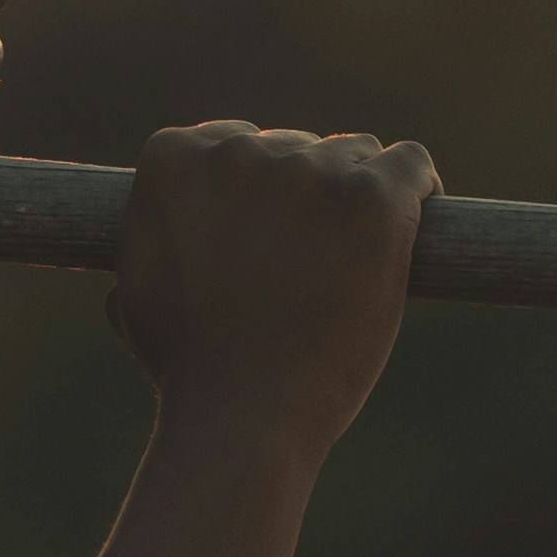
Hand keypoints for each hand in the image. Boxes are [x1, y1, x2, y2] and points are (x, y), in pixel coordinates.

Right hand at [107, 110, 431, 450]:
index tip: (271, 227)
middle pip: (294, 146)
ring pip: (354, 157)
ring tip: (354, 262)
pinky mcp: (372, 199)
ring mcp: (308, 172)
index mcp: (174, 159)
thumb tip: (152, 223)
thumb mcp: (139, 291)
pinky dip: (417, 188)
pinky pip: (409, 164)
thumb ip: (148, 238)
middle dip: (305, 196)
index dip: (255, 187)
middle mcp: (238, 151)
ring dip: (356, 199)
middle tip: (313, 262)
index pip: (231, 140)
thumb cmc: (190, 369)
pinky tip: (415, 222)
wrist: (243, 417)